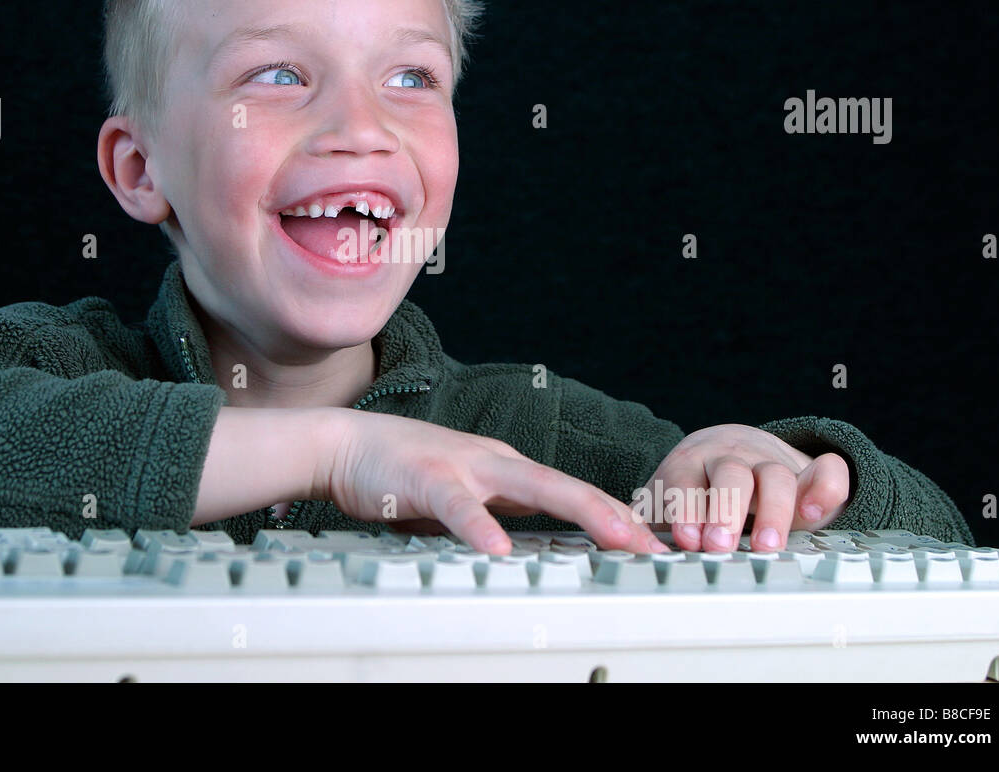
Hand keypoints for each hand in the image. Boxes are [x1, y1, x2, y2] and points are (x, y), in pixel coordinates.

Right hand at [320, 409, 668, 554]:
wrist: (344, 444)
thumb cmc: (400, 475)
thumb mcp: (460, 500)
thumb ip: (493, 519)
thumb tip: (525, 554)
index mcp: (504, 471)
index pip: (571, 494)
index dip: (614, 518)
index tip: (651, 545)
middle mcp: (495, 463)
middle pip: (568, 488)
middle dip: (616, 516)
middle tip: (654, 545)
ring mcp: (464, 466)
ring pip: (532, 486)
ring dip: (579, 510)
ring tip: (614, 537)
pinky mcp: (426, 477)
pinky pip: (458, 505)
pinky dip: (481, 526)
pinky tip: (498, 549)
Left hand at [635, 424, 850, 551]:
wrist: (730, 449)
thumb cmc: (693, 490)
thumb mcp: (666, 502)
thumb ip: (647, 523)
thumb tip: (620, 548)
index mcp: (689, 464)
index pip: (684, 480)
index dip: (685, 507)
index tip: (686, 540)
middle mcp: (730, 458)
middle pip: (730, 474)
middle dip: (724, 508)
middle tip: (719, 544)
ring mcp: (771, 462)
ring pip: (775, 475)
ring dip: (771, 510)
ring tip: (765, 546)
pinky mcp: (808, 472)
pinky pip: (827, 470)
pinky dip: (825, 488)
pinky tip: (816, 513)